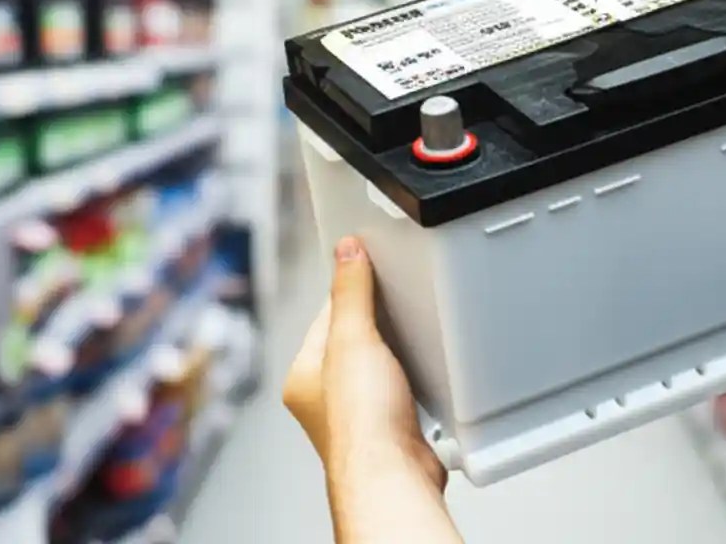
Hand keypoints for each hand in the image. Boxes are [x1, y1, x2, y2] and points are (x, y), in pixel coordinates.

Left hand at [283, 236, 445, 492]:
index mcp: (303, 376)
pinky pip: (400, 389)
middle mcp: (325, 398)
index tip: (370, 269)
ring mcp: (358, 414)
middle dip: (378, 323)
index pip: (325, 316)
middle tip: (397, 305)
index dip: (350, 290)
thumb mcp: (353, 339)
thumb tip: (346, 252)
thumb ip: (350, 292)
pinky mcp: (390, 427)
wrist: (394, 473)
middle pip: (353, 340)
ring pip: (378, 366)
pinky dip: (413, 379)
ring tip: (410, 342)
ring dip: (397, 353)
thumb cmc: (363, 423)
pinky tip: (421, 376)